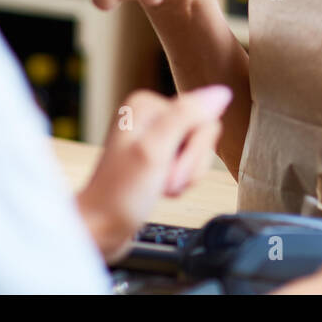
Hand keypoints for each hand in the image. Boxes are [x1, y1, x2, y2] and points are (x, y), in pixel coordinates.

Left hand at [76, 87, 230, 263]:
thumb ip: (186, 116)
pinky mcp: (158, 155)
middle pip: (202, 134)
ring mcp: (155, 135)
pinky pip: (189, 163)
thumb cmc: (118, 195)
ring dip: (185, 176)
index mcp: (147, 104)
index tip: (166, 167)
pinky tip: (160, 189)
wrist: (100, 230)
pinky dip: (179, 182)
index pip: (203, 120)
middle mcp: (151, 114)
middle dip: (189, 164)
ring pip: (199, 151)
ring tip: (160, 186)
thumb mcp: (154, 151)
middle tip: (163, 179)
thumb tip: (220, 92)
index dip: (194, 150)